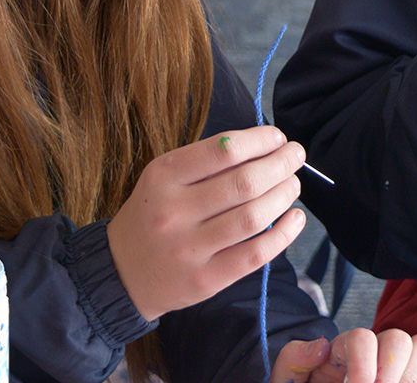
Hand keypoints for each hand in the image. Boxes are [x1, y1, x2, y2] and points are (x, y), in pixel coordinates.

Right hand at [106, 126, 306, 320]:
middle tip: (295, 156)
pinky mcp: (206, 279)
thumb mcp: (164, 178)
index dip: (260, 140)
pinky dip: (283, 234)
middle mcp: (174, 211)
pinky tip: (294, 219)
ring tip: (293, 185)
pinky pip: (255, 254)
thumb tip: (264, 146)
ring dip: (284, 195)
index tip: (278, 137)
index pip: (224, 149)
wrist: (122, 271)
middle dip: (280, 164)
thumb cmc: (153, 213)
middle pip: (244, 182)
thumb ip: (206, 162)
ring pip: (253, 216)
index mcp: (164, 176)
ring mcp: (190, 248)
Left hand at [271, 329, 416, 382]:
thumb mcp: (288, 382)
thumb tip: (320, 345)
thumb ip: (293, 362)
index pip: (362, 337)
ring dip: (414, 373)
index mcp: (343, 350)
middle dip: (393, 369)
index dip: (364, 363)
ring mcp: (398, 366)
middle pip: (399, 338)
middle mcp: (375, 352)